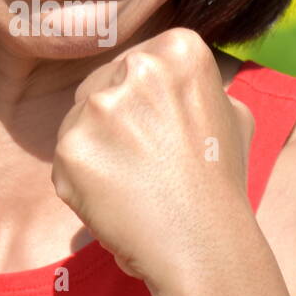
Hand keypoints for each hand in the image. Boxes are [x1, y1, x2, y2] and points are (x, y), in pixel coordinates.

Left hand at [50, 28, 255, 291]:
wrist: (206, 245)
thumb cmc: (221, 182)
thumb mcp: (231, 113)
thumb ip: (196, 86)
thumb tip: (176, 82)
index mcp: (179, 49)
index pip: (134, 65)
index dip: (142, 104)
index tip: (163, 134)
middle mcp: (137, 67)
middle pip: (100, 87)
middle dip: (113, 123)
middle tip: (146, 164)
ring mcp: (100, 107)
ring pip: (79, 123)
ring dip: (96, 153)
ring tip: (133, 185)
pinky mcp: (71, 147)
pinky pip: (65, 160)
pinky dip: (81, 185)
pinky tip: (115, 201)